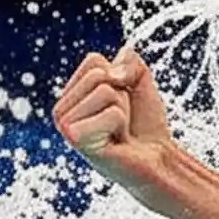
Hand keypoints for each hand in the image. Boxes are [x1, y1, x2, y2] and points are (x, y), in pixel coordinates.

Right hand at [53, 46, 175, 204]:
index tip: (122, 102)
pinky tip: (116, 142)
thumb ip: (128, 61)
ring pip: (105, 91)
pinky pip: (111, 113)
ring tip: (118, 131)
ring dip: (123, 111)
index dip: (120, 77)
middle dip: (122, 95)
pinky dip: (122, 124)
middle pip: (98, 74)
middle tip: (121, 120)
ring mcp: (65, 126)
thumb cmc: (144, 123)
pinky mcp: (77, 141)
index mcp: (71, 94)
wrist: (156, 158)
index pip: (93, 60)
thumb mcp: (139, 81)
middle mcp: (61, 110)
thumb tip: (110, 72)